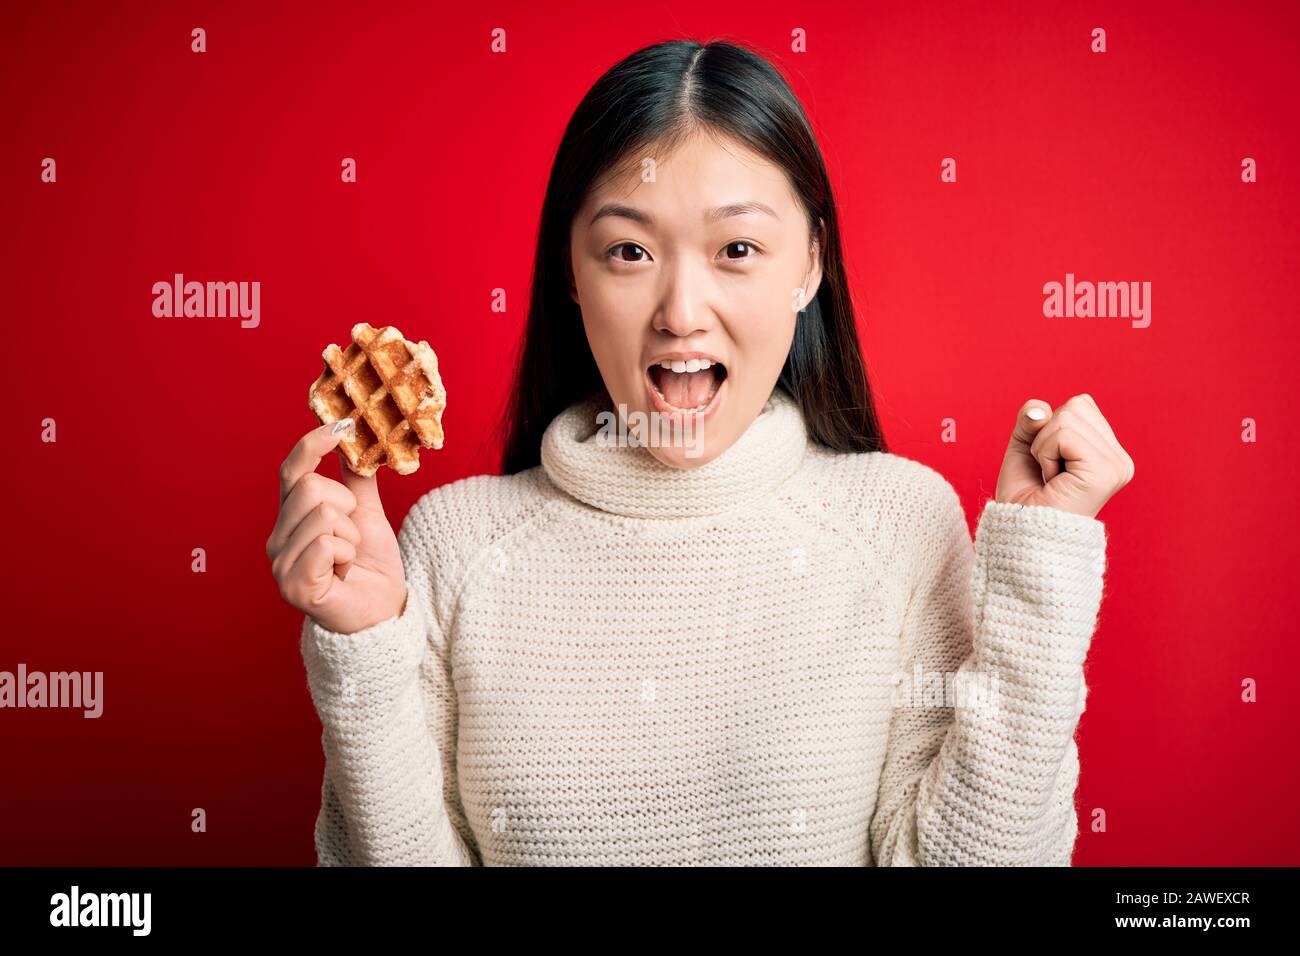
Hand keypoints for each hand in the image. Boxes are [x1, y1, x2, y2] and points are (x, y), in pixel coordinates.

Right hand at [266, 419, 408, 633]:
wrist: (382, 610)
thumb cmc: (371, 566)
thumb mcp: (367, 514)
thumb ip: (356, 481)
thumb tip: (354, 440)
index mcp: (291, 518)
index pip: (292, 471)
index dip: (313, 445)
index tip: (342, 426)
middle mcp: (278, 538)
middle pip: (313, 488)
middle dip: (347, 508)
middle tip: (352, 537)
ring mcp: (281, 563)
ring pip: (324, 515)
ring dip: (351, 536)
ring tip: (348, 558)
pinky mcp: (293, 585)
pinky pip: (327, 543)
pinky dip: (348, 554)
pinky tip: (344, 572)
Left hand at [995, 394, 1134, 518]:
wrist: (1020, 530)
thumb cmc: (1025, 495)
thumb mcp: (1025, 445)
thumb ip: (1032, 417)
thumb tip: (1040, 408)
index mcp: (1109, 452)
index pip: (1080, 405)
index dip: (1050, 429)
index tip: (1051, 463)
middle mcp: (1119, 459)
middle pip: (1076, 406)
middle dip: (1046, 436)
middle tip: (1049, 472)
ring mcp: (1116, 465)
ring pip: (1068, 417)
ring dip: (1043, 447)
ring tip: (1051, 477)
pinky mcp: (1105, 471)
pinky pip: (1064, 434)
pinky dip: (1045, 454)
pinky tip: (1052, 480)